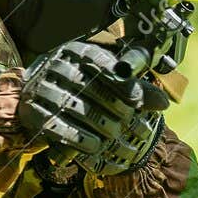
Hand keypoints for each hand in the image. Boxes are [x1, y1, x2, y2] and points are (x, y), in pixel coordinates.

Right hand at [16, 38, 168, 176]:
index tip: (136, 100)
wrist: (33, 94)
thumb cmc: (77, 85)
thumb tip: (164, 103)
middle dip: (113, 108)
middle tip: (129, 124)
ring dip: (99, 125)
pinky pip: (59, 127)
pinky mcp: (33, 112)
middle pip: (91, 87)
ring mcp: (42, 88)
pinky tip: (95, 146)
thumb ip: (132, 86)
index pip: (101, 62)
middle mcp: (57, 65)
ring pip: (76, 108)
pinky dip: (79, 138)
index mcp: (75, 51)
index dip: (120, 81)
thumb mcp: (101, 77)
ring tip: (114, 136)